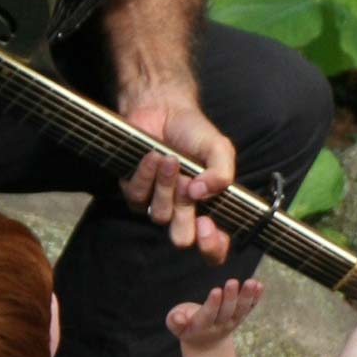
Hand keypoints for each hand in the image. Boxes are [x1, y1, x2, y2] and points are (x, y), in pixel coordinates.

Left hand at [121, 90, 235, 262]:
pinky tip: (154, 156)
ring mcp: (157, 203)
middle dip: (184, 218)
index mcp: (208, 208)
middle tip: (188, 191)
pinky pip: (137, 196)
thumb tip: (202, 193)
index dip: (212, 246)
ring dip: (166, 185)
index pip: (215, 247)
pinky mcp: (134, 192)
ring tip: (171, 159)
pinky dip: (146, 174)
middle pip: (182, 238)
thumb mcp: (219, 149)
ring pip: (159, 214)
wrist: (164, 110)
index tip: (207, 224)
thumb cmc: (194, 133)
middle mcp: (182, 212)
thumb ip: (222, 172)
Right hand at [167, 278, 262, 349]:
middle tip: (232, 281)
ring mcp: (232, 321)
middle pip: (227, 312)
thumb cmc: (186, 327)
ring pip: (241, 310)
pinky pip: (250, 308)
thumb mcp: (175, 325)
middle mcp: (220, 325)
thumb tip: (178, 318)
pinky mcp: (240, 316)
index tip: (216, 291)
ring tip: (252, 282)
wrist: (204, 343)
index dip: (213, 304)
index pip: (208, 315)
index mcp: (202, 326)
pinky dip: (256, 298)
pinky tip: (260, 285)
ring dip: (247, 296)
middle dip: (230, 297)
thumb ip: (175, 321)